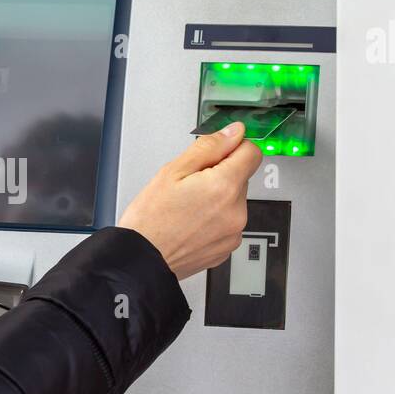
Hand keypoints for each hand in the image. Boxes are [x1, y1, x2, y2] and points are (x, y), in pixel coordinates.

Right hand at [117, 122, 262, 279]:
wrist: (141, 260)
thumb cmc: (150, 219)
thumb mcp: (173, 170)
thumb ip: (209, 147)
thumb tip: (233, 133)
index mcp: (224, 186)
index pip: (253, 153)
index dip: (235, 147)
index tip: (221, 151)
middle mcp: (236, 211)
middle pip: (241, 178)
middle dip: (220, 175)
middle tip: (189, 185)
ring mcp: (233, 233)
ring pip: (233, 201)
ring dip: (217, 199)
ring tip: (187, 207)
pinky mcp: (227, 248)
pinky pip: (228, 223)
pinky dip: (214, 220)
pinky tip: (191, 222)